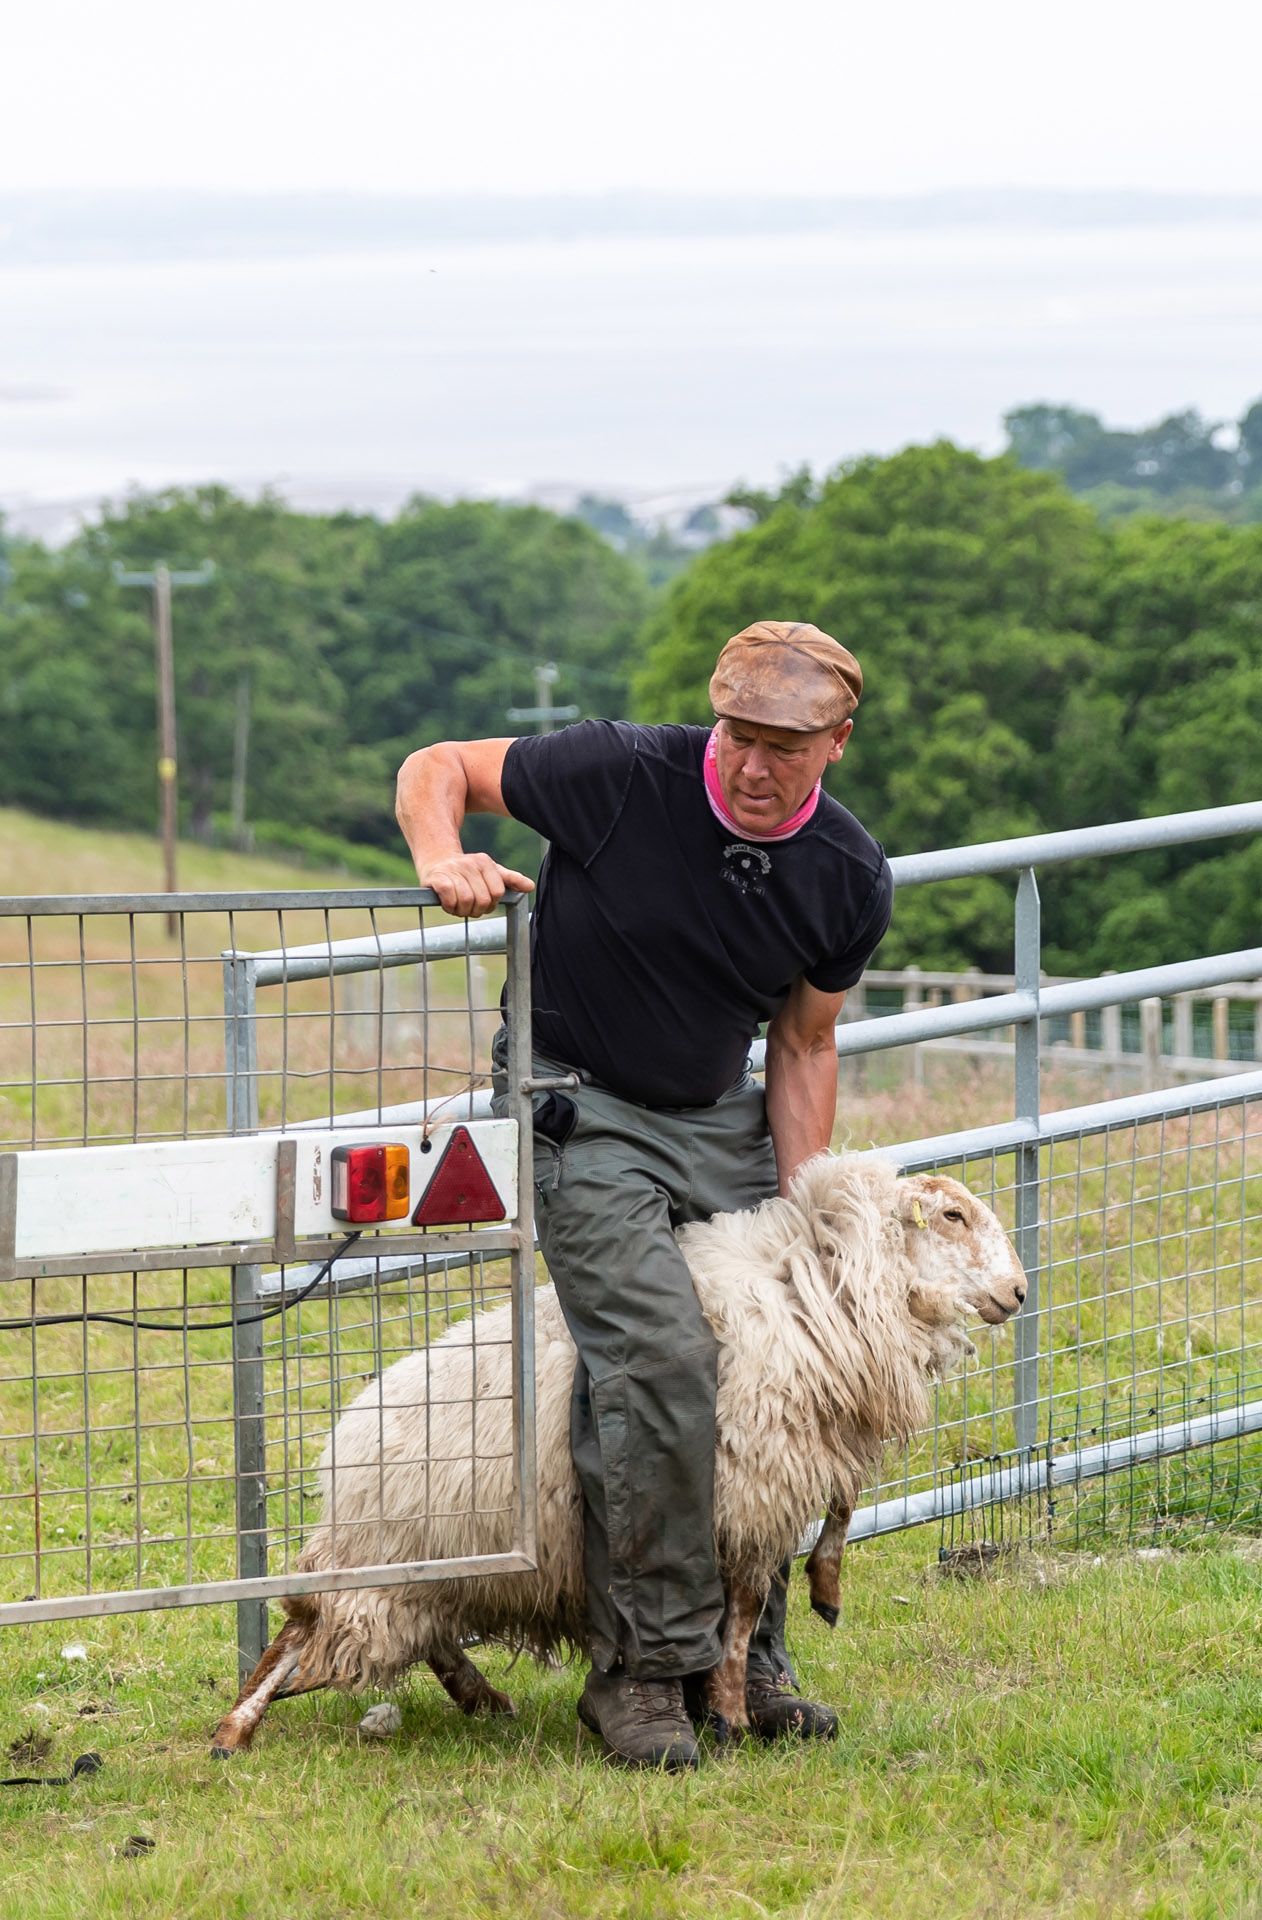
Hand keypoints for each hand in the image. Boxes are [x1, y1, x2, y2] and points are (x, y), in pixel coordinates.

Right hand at [420, 852, 534, 918]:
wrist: (436, 861)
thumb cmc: (467, 871)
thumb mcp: (490, 872)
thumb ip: (510, 879)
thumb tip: (530, 887)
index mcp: (485, 862)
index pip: (497, 892)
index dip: (490, 903)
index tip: (481, 902)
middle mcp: (470, 864)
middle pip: (482, 899)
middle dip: (475, 909)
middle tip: (468, 906)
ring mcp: (453, 869)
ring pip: (466, 900)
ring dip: (461, 910)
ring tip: (457, 905)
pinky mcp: (437, 878)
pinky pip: (450, 898)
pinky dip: (450, 906)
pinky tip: (448, 903)